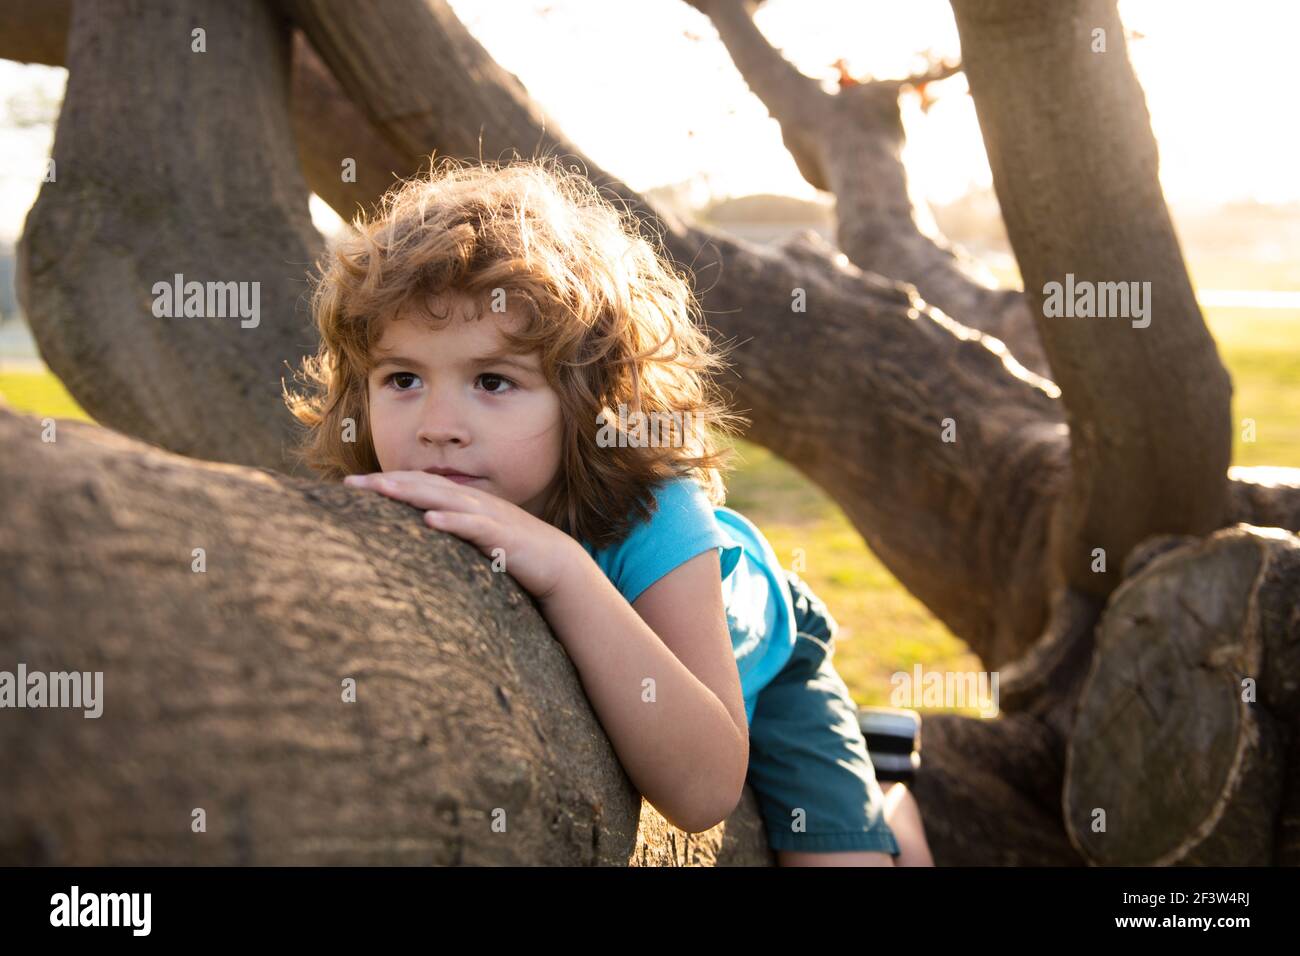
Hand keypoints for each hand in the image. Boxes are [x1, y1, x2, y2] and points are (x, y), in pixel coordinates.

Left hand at [343, 471, 580, 600]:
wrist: (556, 564)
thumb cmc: (512, 552)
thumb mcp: (473, 537)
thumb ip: (447, 530)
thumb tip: (414, 532)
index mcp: (463, 502)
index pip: (418, 484)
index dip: (386, 481)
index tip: (351, 484)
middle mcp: (472, 503)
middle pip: (423, 485)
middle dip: (386, 482)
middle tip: (350, 482)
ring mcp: (487, 517)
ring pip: (443, 499)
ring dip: (411, 493)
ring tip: (381, 488)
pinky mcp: (501, 537)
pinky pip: (474, 526)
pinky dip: (452, 521)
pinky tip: (430, 520)